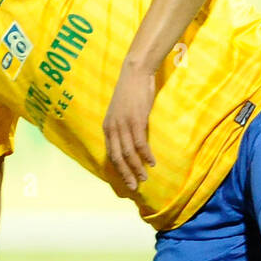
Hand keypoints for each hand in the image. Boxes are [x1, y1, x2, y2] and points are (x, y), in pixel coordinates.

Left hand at [103, 66, 156, 190]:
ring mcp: (124, 124)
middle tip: (134, 187)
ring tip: (145, 178)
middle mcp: (113, 128)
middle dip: (126, 174)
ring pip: (129, 153)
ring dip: (137, 168)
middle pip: (118, 158)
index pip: (111, 154)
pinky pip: (140, 143)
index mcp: (107, 127)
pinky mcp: (136, 120)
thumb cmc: (130, 92)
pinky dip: (146, 155)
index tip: (127, 180)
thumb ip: (122, 127)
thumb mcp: (121, 112)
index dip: (119, 169)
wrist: (135, 73)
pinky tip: (152, 162)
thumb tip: (129, 142)